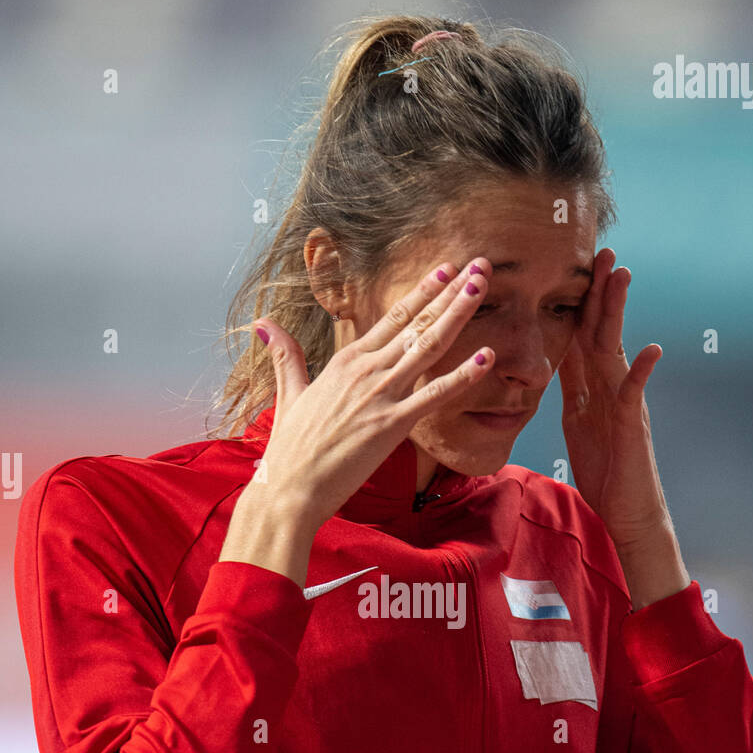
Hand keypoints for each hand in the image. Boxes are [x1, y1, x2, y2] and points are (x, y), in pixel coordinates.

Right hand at [244, 256, 494, 532]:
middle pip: (417, 322)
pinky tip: (487, 357)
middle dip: (451, 292)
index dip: (422, 291)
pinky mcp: (392, 425)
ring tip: (484, 286)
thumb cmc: (291, 449)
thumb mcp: (290, 394)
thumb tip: (264, 324)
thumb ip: (286, 356)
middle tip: (480, 265)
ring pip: (428, 345)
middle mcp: (365, 370)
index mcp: (345, 361)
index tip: (446, 270)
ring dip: (458, 313)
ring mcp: (380, 395)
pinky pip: (435, 395)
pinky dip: (462, 376)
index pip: (393, 318)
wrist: (289, 488)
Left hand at [557, 248, 671, 550]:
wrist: (626, 512)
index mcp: (590, 388)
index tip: (570, 266)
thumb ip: (570, 390)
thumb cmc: (604, 471)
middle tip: (601, 252)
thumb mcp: (577, 423)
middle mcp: (610, 388)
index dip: (576, 302)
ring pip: (618, 350)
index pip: (581, 335)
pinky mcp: (633, 427)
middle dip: (600, 292)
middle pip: (601, 331)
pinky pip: (636, 396)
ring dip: (618, 313)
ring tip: (622, 277)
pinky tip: (649, 350)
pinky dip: (642, 372)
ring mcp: (624, 404)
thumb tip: (552, 362)